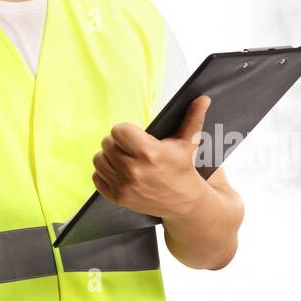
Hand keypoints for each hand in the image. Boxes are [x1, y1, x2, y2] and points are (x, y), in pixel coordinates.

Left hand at [92, 95, 212, 218]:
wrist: (184, 202)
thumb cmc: (183, 168)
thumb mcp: (187, 143)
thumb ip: (192, 118)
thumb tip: (203, 98)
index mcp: (149, 153)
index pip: (118, 130)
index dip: (126, 131)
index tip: (135, 136)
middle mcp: (134, 170)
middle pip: (106, 143)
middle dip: (118, 144)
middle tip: (131, 149)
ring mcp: (124, 186)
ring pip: (98, 159)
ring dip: (109, 157)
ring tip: (124, 159)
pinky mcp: (117, 198)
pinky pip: (96, 177)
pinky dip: (105, 174)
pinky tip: (120, 173)